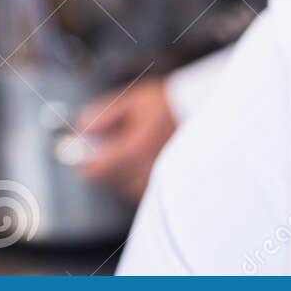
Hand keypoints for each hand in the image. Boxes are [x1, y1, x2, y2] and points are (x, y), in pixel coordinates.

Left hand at [77, 79, 177, 200]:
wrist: (208, 111)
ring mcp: (161, 180)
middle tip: (116, 145)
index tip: (85, 155)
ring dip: (124, 173)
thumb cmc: (173, 104)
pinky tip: (149, 161)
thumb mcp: (136, 100)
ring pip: (128, 187)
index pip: (96, 170)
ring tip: (135, 151)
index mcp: (136, 148)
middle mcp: (148, 169)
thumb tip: (82, 127)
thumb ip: (105, 114)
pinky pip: (145, 190)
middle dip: (108, 163)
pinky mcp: (171, 186)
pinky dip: (141, 179)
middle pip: (111, 180)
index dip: (86, 162)